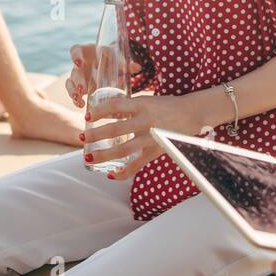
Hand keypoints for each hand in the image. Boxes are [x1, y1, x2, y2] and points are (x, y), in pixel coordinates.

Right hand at [65, 43, 140, 107]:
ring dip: (73, 91)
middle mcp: (80, 64)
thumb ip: (126, 63)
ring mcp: (79, 77)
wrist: (110, 64)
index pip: (76, 50)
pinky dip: (76, 100)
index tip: (80, 62)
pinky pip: (74, 93)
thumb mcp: (118, 58)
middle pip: (75, 70)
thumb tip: (137, 67)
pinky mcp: (80, 88)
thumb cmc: (112, 58)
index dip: (76, 56)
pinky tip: (81, 105)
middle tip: (82, 88)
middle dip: (78, 80)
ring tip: (79, 99)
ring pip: (71, 83)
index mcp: (87, 52)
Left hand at [82, 91, 206, 179]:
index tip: (88, 115)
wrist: (193, 113)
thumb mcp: (147, 100)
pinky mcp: (156, 150)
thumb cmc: (169, 105)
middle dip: (96, 134)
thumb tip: (106, 112)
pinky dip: (124, 172)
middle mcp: (146, 120)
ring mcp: (151, 137)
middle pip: (116, 129)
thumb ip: (128, 108)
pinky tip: (111, 174)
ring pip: (124, 149)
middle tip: (81, 138)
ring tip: (89, 156)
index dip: (99, 111)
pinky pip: (137, 164)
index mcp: (143, 104)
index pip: (115, 105)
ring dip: (104, 154)